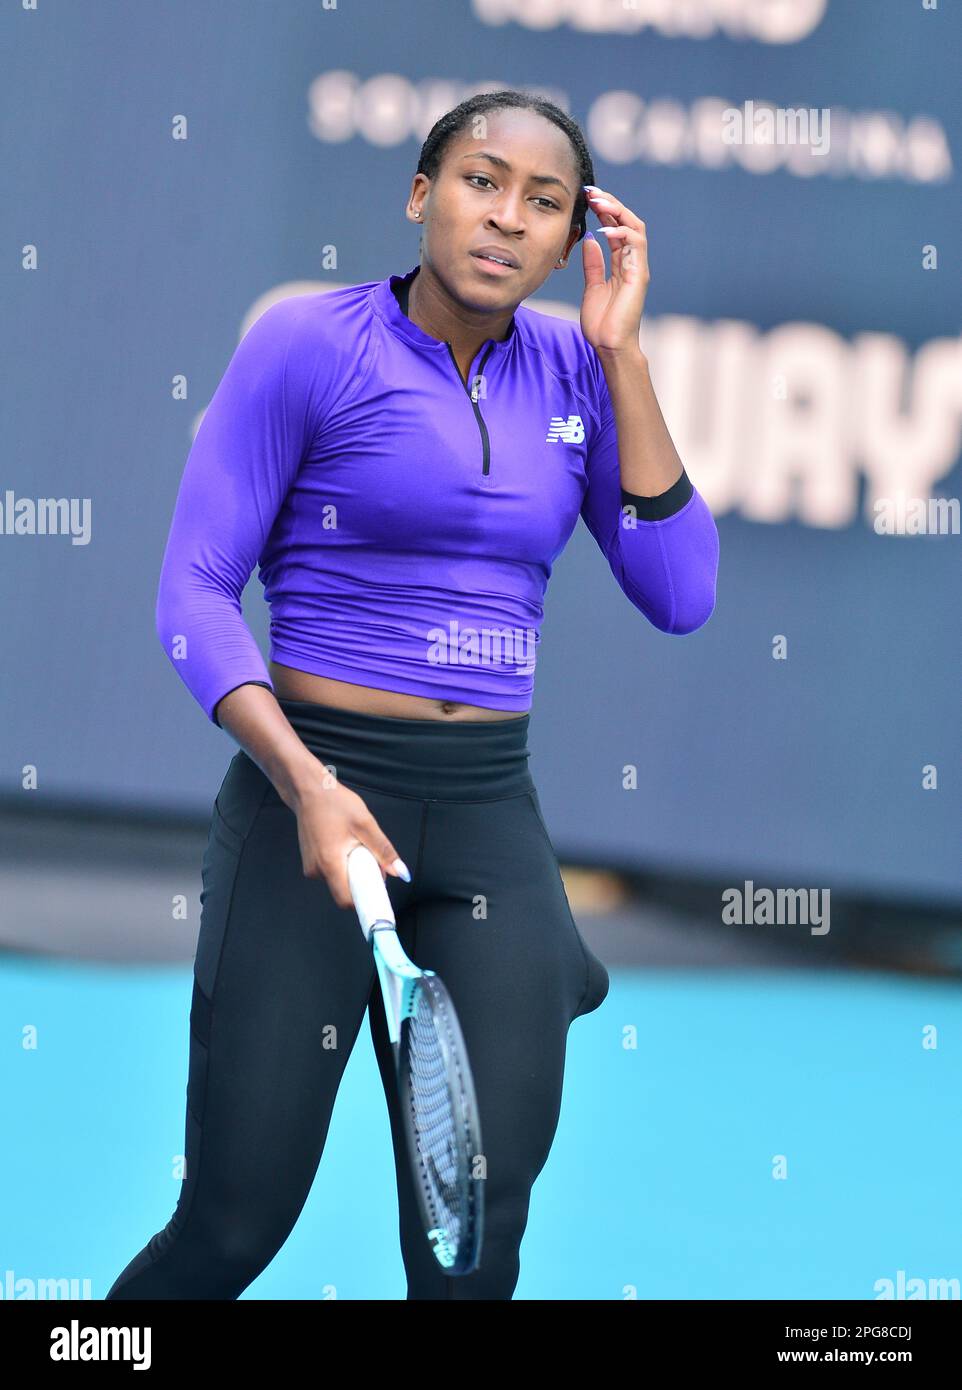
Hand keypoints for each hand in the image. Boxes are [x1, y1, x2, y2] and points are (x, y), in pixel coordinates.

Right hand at [293, 774, 409, 908]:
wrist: (308, 790)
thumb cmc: (336, 804)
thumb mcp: (365, 824)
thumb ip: (383, 850)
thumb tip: (401, 873)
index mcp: (329, 865)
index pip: (347, 901)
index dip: (365, 900)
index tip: (379, 891)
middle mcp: (316, 871)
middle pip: (344, 891)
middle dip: (362, 882)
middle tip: (372, 860)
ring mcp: (310, 867)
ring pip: (338, 881)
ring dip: (353, 872)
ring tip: (358, 847)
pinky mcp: (309, 861)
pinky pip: (331, 872)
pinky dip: (343, 865)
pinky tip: (346, 846)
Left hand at [580, 185, 649, 354]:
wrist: (610, 346)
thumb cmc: (603, 324)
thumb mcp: (592, 287)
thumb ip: (593, 263)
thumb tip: (590, 239)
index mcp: (622, 264)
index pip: (615, 228)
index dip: (604, 210)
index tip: (587, 197)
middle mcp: (632, 262)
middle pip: (627, 222)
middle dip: (610, 203)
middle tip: (591, 191)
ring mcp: (638, 267)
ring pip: (634, 227)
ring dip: (617, 211)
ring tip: (598, 202)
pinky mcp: (639, 275)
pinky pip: (636, 245)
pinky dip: (622, 233)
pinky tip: (605, 229)